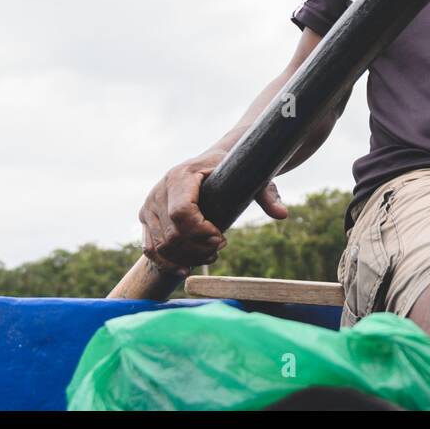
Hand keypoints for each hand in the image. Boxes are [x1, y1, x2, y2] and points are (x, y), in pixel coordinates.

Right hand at [138, 147, 288, 275]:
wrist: (214, 162)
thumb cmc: (235, 170)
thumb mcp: (255, 178)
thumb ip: (267, 195)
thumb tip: (282, 215)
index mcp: (181, 175)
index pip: (181, 213)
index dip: (201, 233)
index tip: (222, 238)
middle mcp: (159, 189)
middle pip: (171, 235)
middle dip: (197, 249)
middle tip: (221, 247)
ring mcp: (150, 205)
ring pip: (160, 246)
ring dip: (186, 257)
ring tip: (210, 255)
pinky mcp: (147, 218)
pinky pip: (150, 248)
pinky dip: (167, 262)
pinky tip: (188, 266)